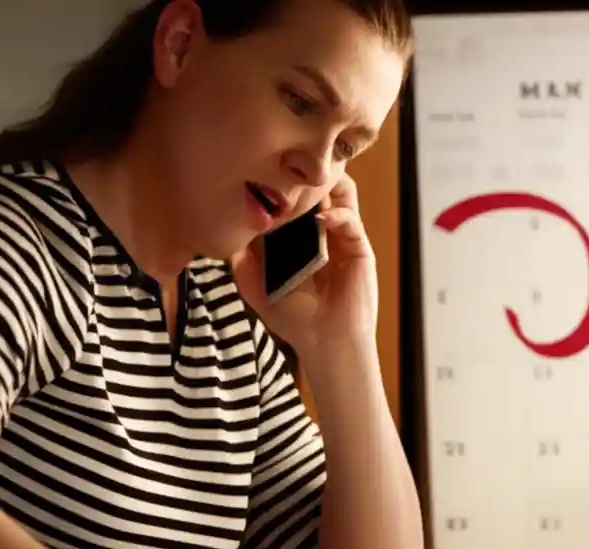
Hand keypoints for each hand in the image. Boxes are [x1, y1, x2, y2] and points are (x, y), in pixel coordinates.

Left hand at [231, 174, 377, 358]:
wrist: (323, 342)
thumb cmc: (292, 318)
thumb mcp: (254, 284)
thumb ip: (241, 257)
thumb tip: (229, 227)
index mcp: (299, 235)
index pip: (295, 196)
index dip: (283, 182)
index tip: (264, 171)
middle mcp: (322, 231)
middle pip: (320, 186)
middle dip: (306, 175)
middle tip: (288, 167)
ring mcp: (342, 237)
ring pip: (342, 193)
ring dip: (326, 185)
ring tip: (306, 186)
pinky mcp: (359, 249)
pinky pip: (351, 221)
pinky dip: (337, 215)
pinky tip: (321, 220)